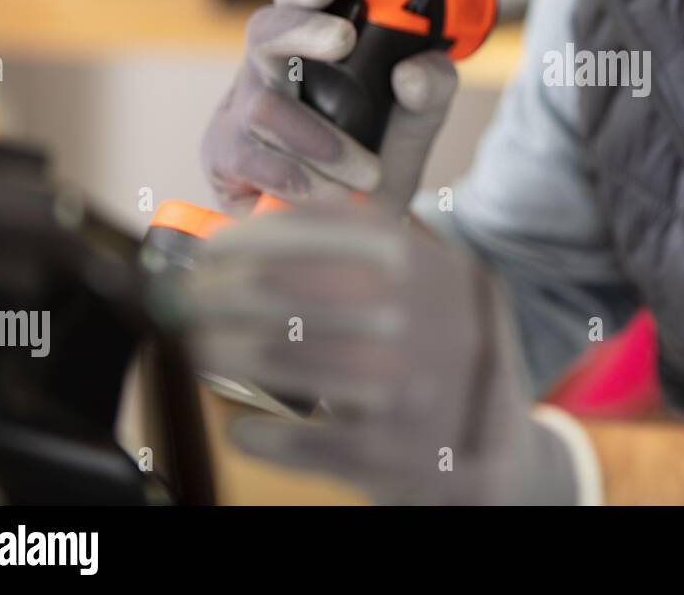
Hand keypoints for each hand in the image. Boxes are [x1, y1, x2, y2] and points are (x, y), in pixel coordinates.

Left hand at [184, 202, 585, 504]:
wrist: (503, 457)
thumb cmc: (447, 359)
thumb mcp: (439, 290)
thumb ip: (376, 254)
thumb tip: (265, 226)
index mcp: (439, 267)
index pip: (333, 230)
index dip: (255, 238)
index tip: (208, 252)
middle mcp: (435, 318)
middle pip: (298, 289)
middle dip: (221, 293)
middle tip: (180, 301)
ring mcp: (421, 387)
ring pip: (293, 358)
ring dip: (225, 351)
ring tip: (192, 349)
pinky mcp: (404, 454)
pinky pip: (312, 440)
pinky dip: (266, 433)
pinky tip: (242, 428)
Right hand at [201, 0, 456, 212]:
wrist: (353, 229)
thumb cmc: (376, 157)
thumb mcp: (417, 121)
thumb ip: (431, 90)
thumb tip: (411, 73)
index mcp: (310, 47)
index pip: (298, 0)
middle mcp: (269, 70)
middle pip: (264, 31)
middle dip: (302, 30)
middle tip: (344, 39)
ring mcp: (239, 111)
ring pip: (267, 108)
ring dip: (324, 142)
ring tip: (368, 174)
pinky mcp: (223, 156)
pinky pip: (251, 158)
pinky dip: (297, 177)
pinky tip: (330, 195)